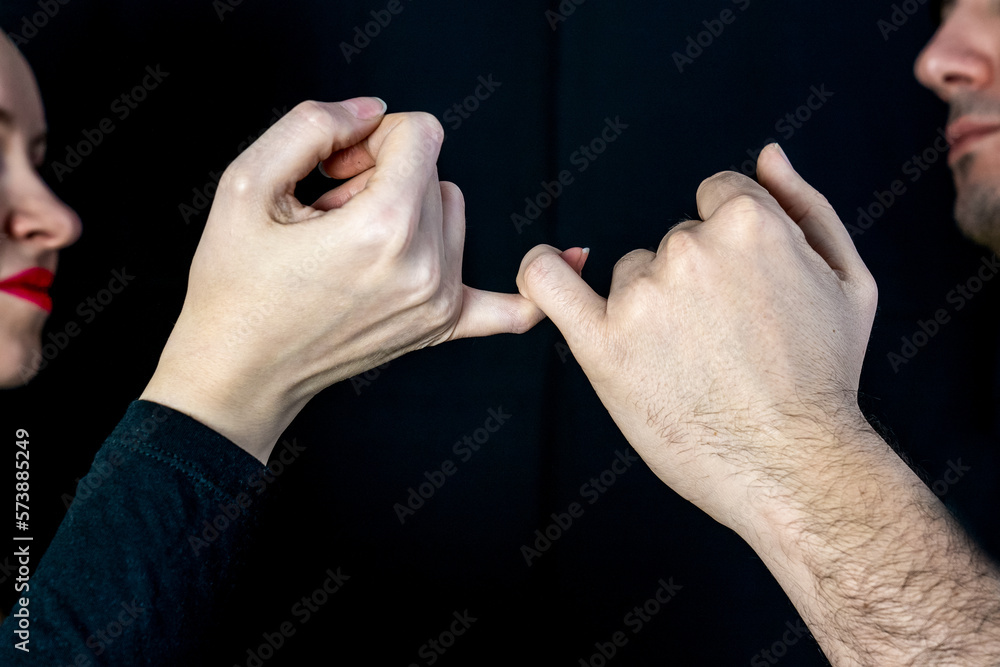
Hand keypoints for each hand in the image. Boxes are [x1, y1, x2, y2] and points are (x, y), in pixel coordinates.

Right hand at [141, 98, 585, 461]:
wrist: (236, 372)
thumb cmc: (235, 287)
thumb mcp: (244, 185)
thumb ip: (311, 125)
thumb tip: (370, 112)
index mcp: (382, 228)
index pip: (421, 134)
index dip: (371, 137)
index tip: (337, 167)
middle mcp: (424, 266)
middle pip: (435, 172)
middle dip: (385, 174)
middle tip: (331, 210)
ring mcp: (439, 301)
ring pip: (453, 212)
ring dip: (409, 211)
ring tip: (352, 244)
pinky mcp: (441, 326)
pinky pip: (508, 308)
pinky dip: (528, 288)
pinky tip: (571, 259)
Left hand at [516, 144, 877, 531]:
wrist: (793, 465)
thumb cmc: (825, 376)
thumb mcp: (848, 279)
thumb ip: (805, 205)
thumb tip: (764, 155)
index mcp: (748, 222)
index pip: (715, 198)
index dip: (730, 244)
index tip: (741, 291)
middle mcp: (689, 250)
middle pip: (673, 241)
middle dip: (694, 280)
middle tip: (726, 342)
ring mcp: (642, 297)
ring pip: (630, 275)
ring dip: (649, 306)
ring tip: (690, 365)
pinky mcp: (602, 344)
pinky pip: (547, 283)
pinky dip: (542, 270)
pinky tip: (551, 272)